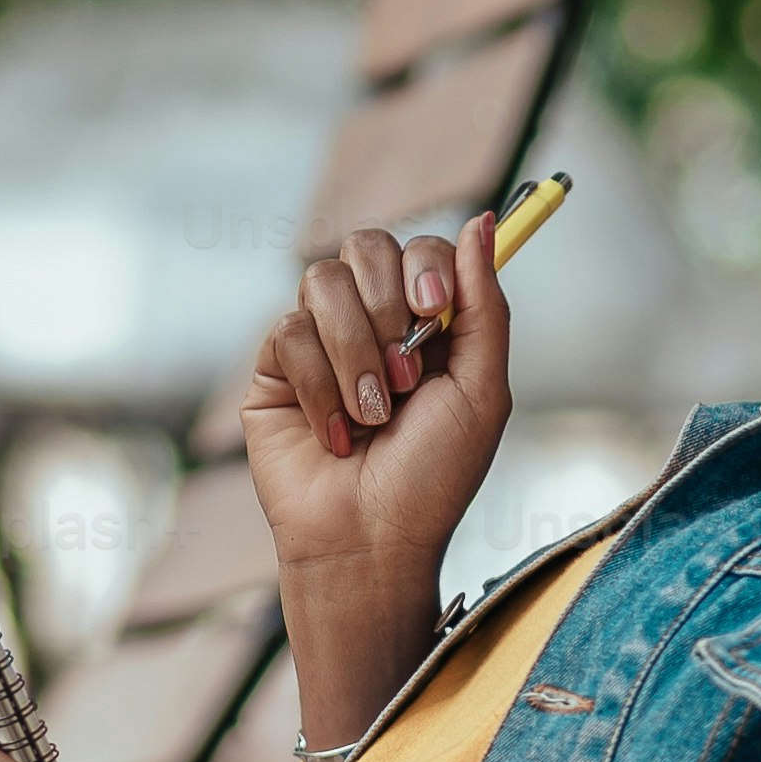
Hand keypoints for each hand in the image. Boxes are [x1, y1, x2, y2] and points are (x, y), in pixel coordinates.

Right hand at [241, 215, 510, 716]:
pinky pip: (287, 332)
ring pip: (321, 281)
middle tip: (405, 371)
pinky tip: (336, 435)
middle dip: (387, 303)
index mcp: (426, 325)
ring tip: (374, 414)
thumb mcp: (482, 390)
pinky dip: (320, 387)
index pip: (419, 249)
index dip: (424, 266)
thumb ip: (485, 306)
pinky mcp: (274, 369)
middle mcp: (371, 324)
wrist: (372, 541)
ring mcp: (319, 342)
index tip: (436, 311)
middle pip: (364, 245)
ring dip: (356, 353)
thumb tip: (485, 220)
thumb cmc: (433, 478)